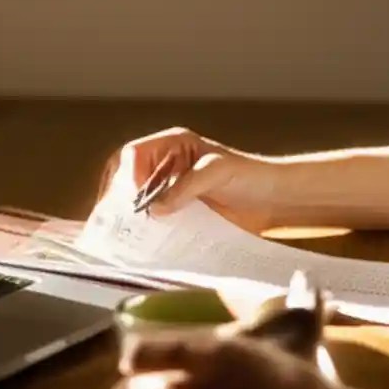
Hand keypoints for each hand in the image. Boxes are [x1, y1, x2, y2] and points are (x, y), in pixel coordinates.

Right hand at [99, 127, 279, 230]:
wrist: (276, 200)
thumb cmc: (252, 176)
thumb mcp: (218, 172)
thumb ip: (186, 186)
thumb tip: (154, 208)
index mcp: (173, 145)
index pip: (135, 154)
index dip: (128, 175)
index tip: (131, 200)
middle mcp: (167, 165)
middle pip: (126, 176)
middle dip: (117, 196)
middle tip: (112, 221)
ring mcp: (171, 190)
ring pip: (136, 199)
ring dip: (127, 215)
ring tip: (120, 235)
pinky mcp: (179, 212)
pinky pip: (154, 219)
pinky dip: (145, 229)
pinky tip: (142, 243)